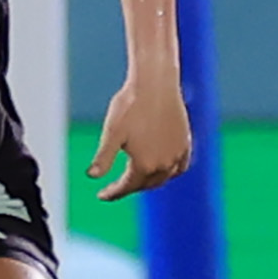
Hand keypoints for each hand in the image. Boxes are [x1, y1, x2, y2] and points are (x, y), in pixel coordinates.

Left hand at [89, 71, 192, 200]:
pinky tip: (163, 168)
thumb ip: (103, 158)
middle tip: (116, 187)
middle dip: (130, 188)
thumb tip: (91, 176)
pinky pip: (180, 166)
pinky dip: (170, 172)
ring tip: (137, 180)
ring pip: (164, 178)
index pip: (127, 187)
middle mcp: (164, 164)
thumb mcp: (111, 133)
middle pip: (145, 185)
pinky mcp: (186, 142)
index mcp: (144, 164)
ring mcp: (177, 154)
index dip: (113, 193)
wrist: (155, 83)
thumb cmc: (130, 105)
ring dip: (149, 182)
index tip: (102, 195)